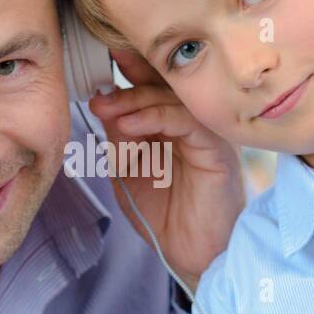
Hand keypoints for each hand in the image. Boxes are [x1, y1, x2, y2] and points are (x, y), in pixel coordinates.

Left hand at [87, 46, 244, 293]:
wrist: (194, 255)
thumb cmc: (166, 215)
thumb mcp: (129, 170)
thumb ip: (119, 137)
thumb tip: (104, 101)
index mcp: (173, 123)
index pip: (154, 83)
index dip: (129, 67)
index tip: (99, 59)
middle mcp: (193, 122)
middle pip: (164, 84)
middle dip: (126, 83)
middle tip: (97, 93)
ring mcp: (207, 132)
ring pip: (173, 97)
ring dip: (135, 100)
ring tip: (107, 110)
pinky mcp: (216, 148)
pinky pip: (185, 120)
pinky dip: (155, 117)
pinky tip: (128, 127)